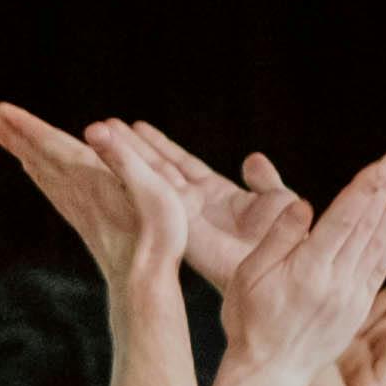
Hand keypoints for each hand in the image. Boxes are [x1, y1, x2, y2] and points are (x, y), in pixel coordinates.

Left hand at [0, 105, 194, 295]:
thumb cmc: (156, 238)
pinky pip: (52, 189)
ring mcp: (77, 208)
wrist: (144, 286)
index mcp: (90, 178)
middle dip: (13, 133)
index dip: (25, 125)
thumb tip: (92, 128)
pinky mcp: (83, 221)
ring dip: (21, 150)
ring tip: (2, 134)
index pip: (50, 144)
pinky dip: (37, 173)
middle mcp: (76, 191)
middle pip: (37, 156)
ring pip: (40, 172)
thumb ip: (122, 158)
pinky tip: (34, 170)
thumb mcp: (152, 190)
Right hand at [110, 120, 304, 293]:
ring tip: (100, 131)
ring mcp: (182, 212)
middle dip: (133, 146)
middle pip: (157, 166)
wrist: (281, 260)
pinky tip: (110, 156)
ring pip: (149, 175)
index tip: (137, 127)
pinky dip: (130, 171)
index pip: (181, 164)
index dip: (160, 145)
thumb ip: (263, 180)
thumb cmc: (285, 238)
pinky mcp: (178, 220)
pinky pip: (152, 190)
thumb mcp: (277, 199)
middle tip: (106, 124)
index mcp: (215, 194)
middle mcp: (193, 202)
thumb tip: (251, 160)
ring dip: (124, 152)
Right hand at [216, 149, 385, 385]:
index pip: (343, 220)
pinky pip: (380, 269)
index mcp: (308, 271)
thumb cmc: (249, 321)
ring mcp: (351, 299)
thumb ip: (277, 238)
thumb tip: (304, 204)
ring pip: (379, 246)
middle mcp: (337, 284)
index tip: (381, 164)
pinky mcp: (357, 311)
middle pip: (367, 227)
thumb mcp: (247, 277)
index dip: (364, 189)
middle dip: (383, 190)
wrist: (268, 374)